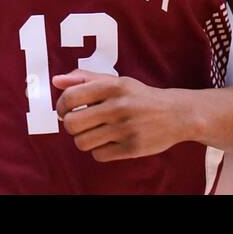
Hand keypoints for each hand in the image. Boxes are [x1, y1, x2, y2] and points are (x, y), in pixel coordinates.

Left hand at [51, 70, 188, 161]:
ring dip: (83, 140)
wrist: (177, 114)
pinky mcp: (132, 148)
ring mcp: (126, 128)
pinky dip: (99, 150)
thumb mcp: (116, 81)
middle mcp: (118, 106)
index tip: (66, 110)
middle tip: (80, 124)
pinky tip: (108, 142)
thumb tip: (56, 81)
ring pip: (82, 142)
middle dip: (71, 126)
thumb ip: (85, 79)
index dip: (61, 107)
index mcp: (112, 86)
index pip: (69, 98)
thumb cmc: (140, 97)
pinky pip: (98, 155)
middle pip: (71, 124)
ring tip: (94, 133)